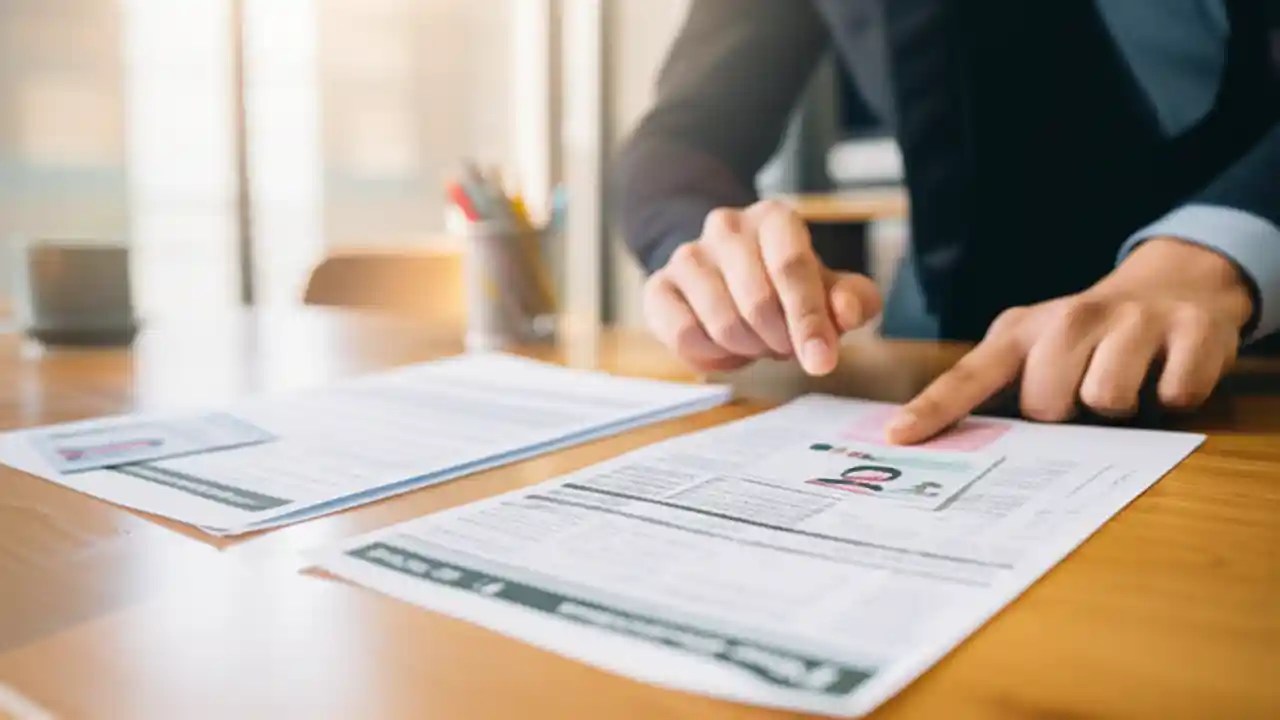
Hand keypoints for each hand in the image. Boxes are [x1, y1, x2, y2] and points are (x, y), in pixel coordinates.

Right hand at [643, 200, 881, 374]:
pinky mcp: (658, 287)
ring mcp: (687, 255)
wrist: (726, 273)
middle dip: (779, 340)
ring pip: (722, 323)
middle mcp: (726, 226)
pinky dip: (712, 356)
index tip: (822, 361)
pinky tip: (725, 348)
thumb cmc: (786, 285)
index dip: (809, 320)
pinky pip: (684, 336)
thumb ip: (853, 300)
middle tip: (786, 347)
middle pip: (757, 302)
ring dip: (749, 349)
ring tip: (757, 342)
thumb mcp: (830, 289)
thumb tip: (844, 314)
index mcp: (774, 218)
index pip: (792, 268)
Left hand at [887, 238, 1254, 442]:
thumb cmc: (1089, 338)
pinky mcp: (1189, 330)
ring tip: (1125, 380)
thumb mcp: (1037, 351)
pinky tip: (1168, 373)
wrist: (1177, 283)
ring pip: (1106, 398)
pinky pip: (1174, 394)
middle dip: (1065, 412)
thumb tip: (951, 447)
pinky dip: (1173, 396)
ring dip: (1119, 408)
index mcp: (1022, 332)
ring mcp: (1132, 320)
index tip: (899, 436)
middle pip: (1046, 404)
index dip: (933, 409)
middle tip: (1082, 390)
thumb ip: (1000, 390)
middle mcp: (1070, 319)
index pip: (968, 376)